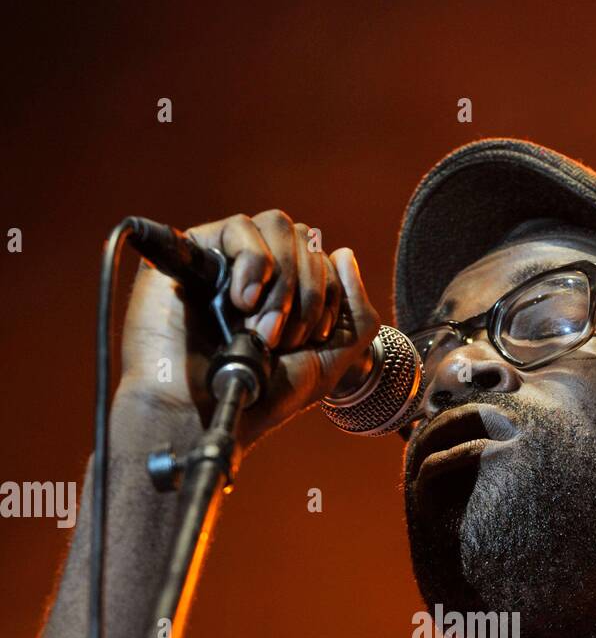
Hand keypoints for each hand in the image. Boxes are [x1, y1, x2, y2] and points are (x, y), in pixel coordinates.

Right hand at [115, 209, 380, 448]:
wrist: (204, 412)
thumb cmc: (261, 396)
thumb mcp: (329, 363)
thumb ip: (357, 316)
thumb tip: (345, 253)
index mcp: (289, 295)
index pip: (324, 261)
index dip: (328, 296)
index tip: (313, 340)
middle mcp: (260, 273)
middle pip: (304, 239)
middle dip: (307, 293)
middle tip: (282, 340)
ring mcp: (228, 260)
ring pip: (278, 225)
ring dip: (283, 280)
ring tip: (259, 325)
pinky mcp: (194, 253)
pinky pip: (239, 227)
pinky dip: (253, 262)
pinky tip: (242, 301)